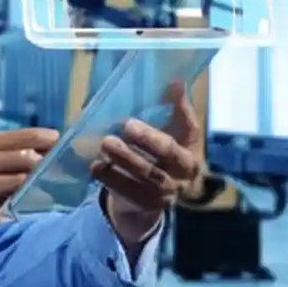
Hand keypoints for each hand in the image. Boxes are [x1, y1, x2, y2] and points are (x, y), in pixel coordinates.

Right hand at [0, 128, 58, 262]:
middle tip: (69, 161)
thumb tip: (45, 156)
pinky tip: (41, 194)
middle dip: (50, 151)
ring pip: (23, 161)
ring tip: (59, 179)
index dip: (46, 139)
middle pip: (26, 143)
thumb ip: (9, 164)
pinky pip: (16, 182)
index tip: (66, 146)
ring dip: (43, 171)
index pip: (22, 134)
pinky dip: (31, 187)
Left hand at [89, 81, 202, 238]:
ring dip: (125, 159)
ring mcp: (167, 192)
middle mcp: (185, 174)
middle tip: (125, 125)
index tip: (162, 95)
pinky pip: (130, 192)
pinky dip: (112, 179)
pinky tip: (96, 167)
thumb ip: (173, 108)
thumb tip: (175, 81)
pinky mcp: (148, 205)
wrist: (151, 196)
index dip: (180, 110)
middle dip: (147, 140)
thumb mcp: (169, 131)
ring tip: (105, 144)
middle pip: (168, 156)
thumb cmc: (159, 154)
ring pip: (148, 176)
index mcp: (191, 149)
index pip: (189, 131)